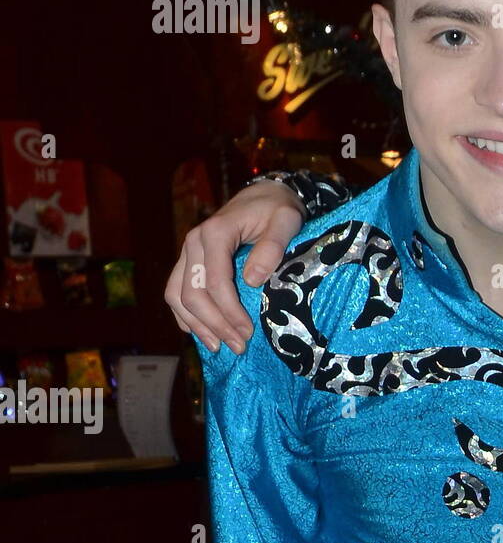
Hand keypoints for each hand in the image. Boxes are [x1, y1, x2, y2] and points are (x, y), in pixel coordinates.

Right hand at [165, 180, 305, 353]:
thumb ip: (273, 245)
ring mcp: (188, 252)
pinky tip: (203, 333)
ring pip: (177, 295)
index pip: (214, 281)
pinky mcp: (188, 261)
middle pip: (191, 293)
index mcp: (215, 232)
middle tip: (239, 347)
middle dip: (214, 324)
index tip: (248, 332)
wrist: (264, 195)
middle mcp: (193, 242)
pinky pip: (176, 292)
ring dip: (197, 325)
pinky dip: (186, 315)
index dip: (229, 311)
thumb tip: (252, 280)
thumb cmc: (278, 208)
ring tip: (219, 347)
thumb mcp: (286, 220)